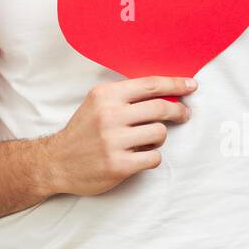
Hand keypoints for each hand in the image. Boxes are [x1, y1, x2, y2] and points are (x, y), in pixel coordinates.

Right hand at [46, 76, 196, 196]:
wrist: (56, 162)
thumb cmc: (82, 132)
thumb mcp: (96, 104)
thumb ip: (125, 97)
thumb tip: (165, 92)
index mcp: (105, 95)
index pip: (149, 85)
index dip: (175, 84)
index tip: (191, 85)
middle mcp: (109, 115)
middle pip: (160, 108)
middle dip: (178, 111)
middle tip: (183, 114)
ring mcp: (114, 141)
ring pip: (160, 133)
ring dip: (159, 137)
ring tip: (146, 140)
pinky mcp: (118, 164)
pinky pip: (154, 157)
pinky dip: (151, 156)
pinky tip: (139, 156)